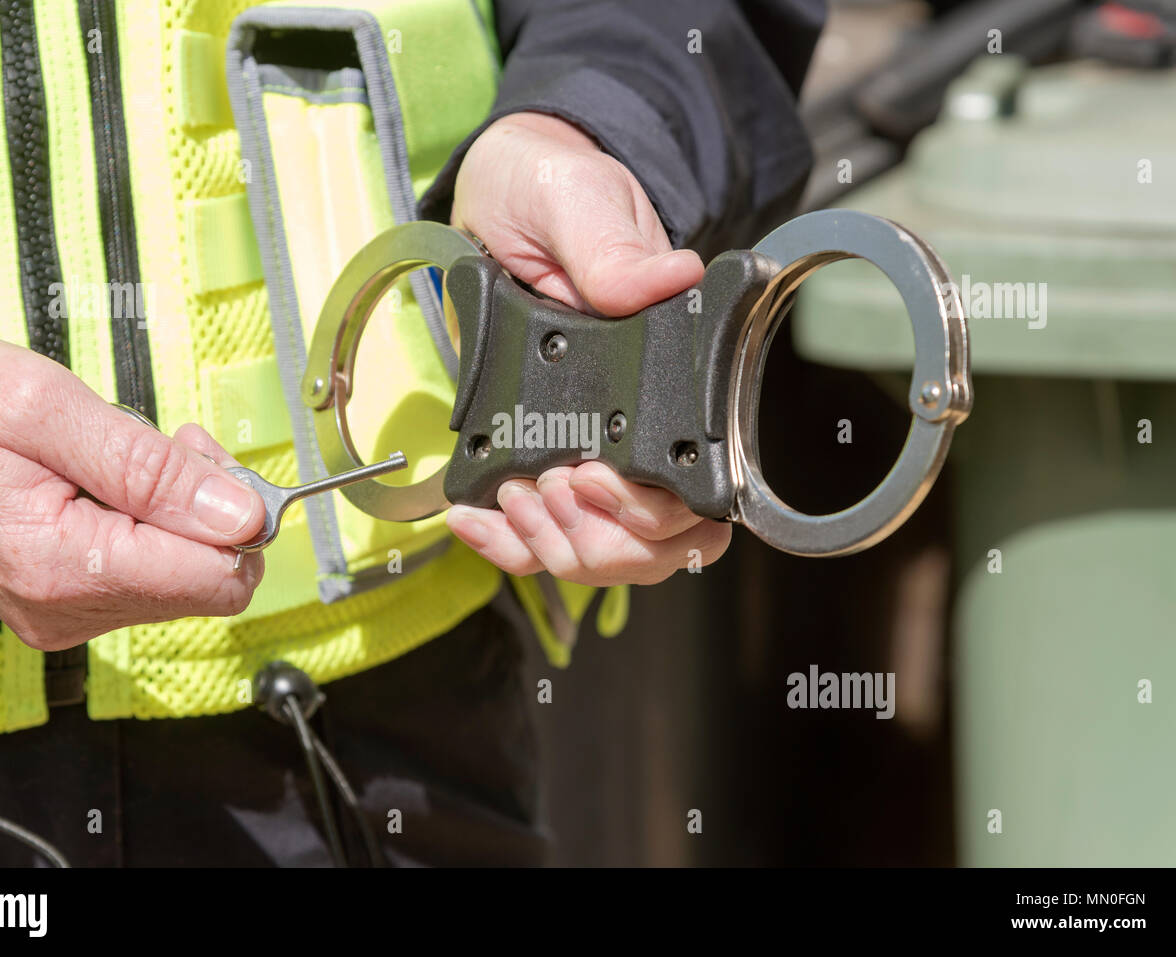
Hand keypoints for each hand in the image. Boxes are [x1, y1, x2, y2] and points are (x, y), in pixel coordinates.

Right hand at [0, 326, 265, 649]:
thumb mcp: (44, 406)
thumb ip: (152, 467)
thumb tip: (240, 514)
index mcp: (66, 568)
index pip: (218, 580)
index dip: (238, 517)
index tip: (208, 459)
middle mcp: (65, 609)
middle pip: (205, 583)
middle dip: (208, 509)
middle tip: (168, 442)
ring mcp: (57, 610)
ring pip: (177, 578)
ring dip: (175, 512)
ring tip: (123, 454)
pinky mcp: (53, 598)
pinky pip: (139, 573)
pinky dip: (145, 523)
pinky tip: (107, 479)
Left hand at [445, 111, 730, 585]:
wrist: (504, 194)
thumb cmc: (554, 191)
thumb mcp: (581, 204)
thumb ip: (614, 251)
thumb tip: (667, 279)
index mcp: (672, 369)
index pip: (697, 484)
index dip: (651, 509)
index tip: (590, 480)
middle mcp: (642, 419)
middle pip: (657, 542)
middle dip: (600, 540)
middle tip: (549, 491)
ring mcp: (594, 440)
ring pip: (608, 550)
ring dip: (556, 547)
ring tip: (512, 501)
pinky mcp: (544, 445)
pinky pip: (548, 529)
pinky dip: (511, 544)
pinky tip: (478, 521)